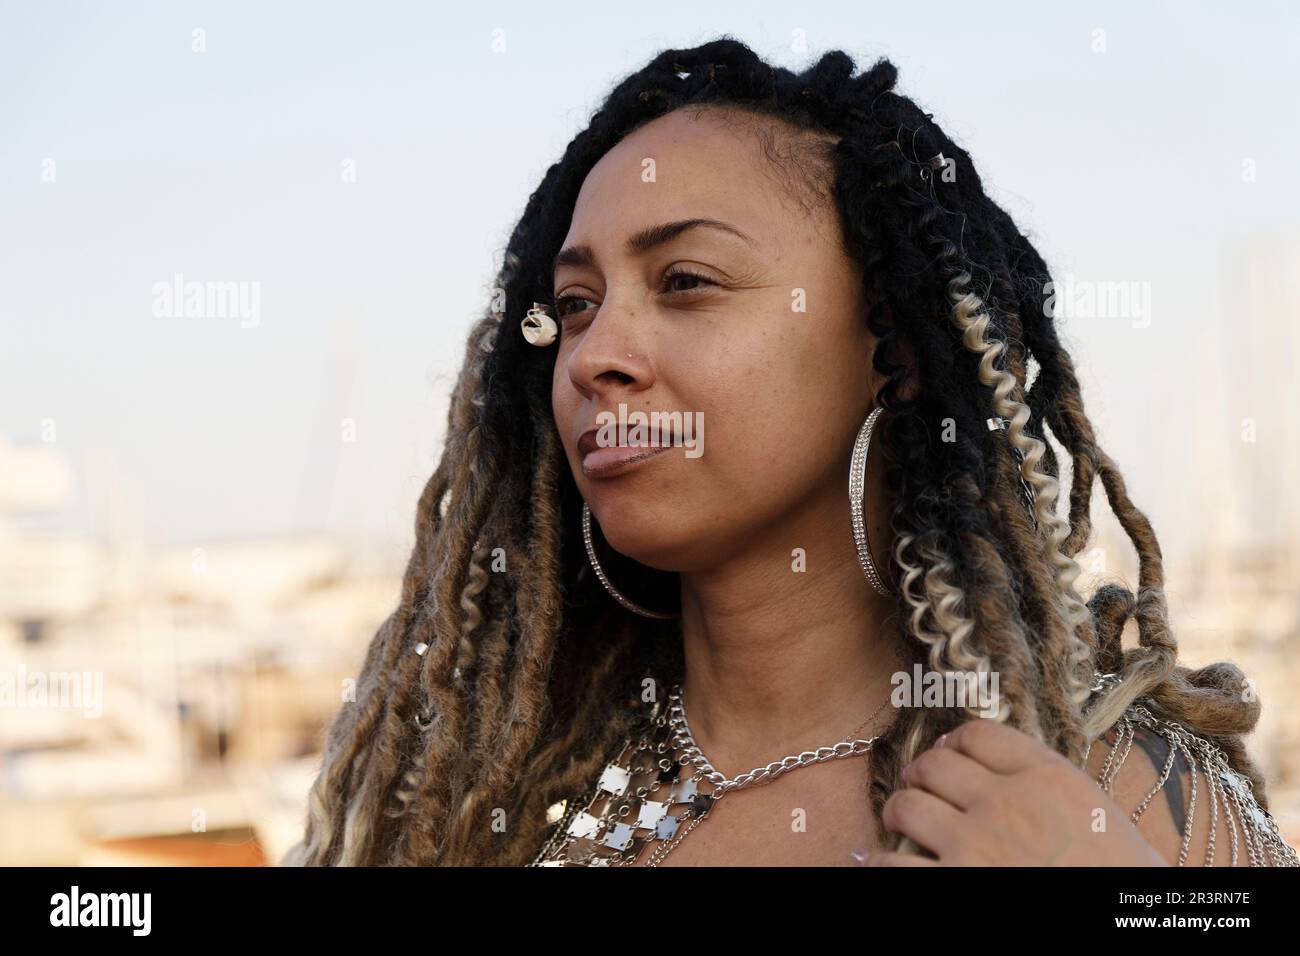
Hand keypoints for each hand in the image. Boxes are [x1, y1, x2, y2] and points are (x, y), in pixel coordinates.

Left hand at [862, 718, 1168, 865]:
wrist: (1130, 934)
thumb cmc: (1124, 881)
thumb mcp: (1101, 818)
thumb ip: (1054, 788)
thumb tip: (1010, 772)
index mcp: (1050, 779)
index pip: (980, 734)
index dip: (956, 741)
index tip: (950, 752)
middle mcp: (1008, 803)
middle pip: (936, 763)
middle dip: (923, 773)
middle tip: (920, 784)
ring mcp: (975, 846)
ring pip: (907, 804)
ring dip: (900, 810)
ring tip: (902, 818)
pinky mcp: (951, 887)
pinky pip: (891, 862)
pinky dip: (880, 861)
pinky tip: (879, 860)